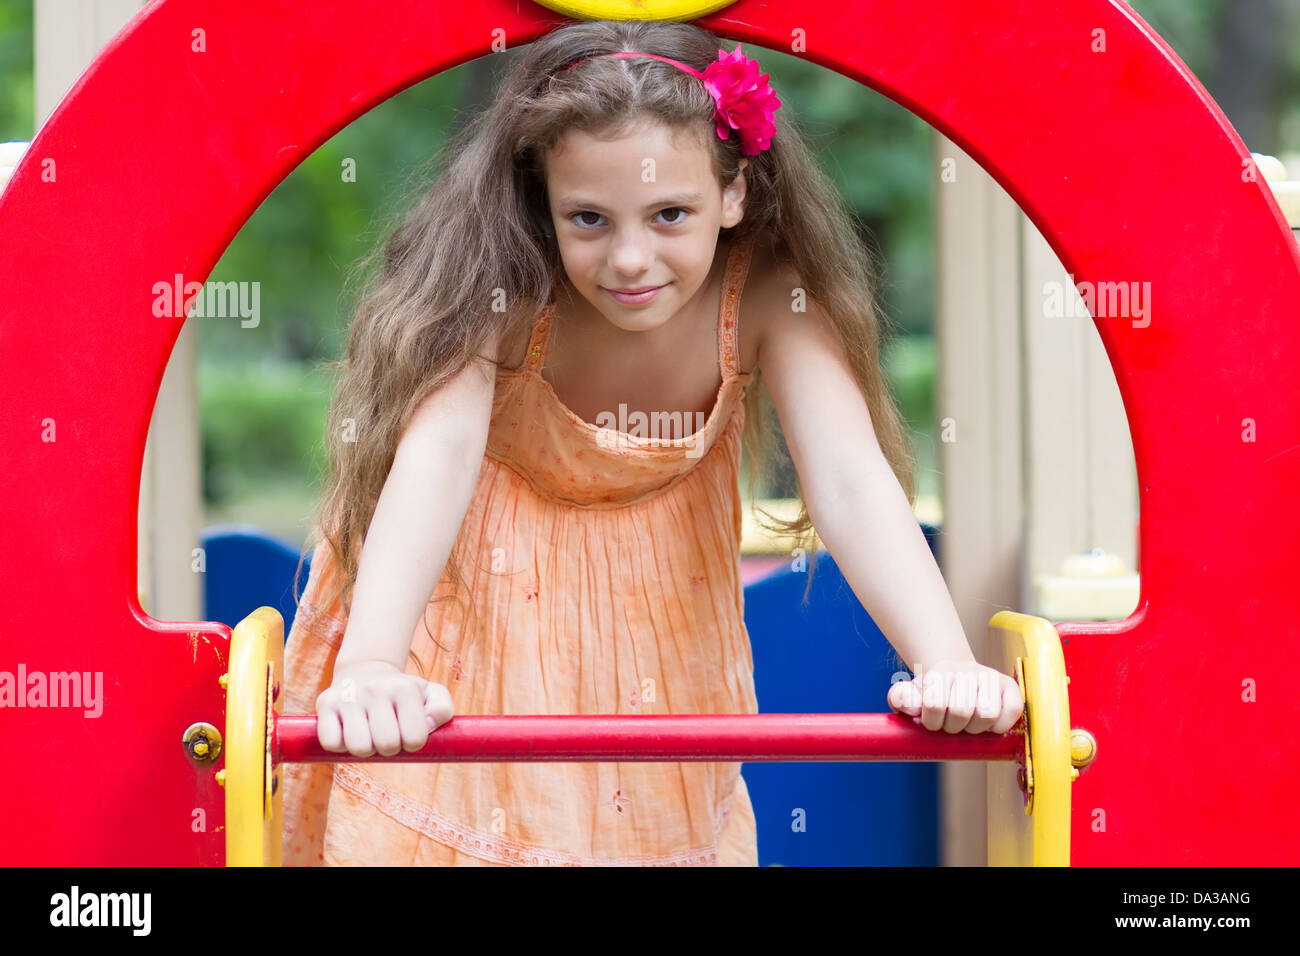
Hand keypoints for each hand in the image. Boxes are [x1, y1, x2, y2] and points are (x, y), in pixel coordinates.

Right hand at [316, 659, 454, 756]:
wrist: (365, 671)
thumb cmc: (402, 692)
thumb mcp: (430, 694)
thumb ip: (442, 709)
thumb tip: (428, 725)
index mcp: (404, 688)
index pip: (414, 739)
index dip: (413, 745)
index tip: (408, 734)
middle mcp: (375, 689)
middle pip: (387, 745)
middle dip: (390, 749)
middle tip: (387, 735)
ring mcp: (348, 695)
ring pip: (359, 747)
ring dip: (365, 750)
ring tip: (369, 734)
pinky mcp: (325, 703)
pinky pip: (332, 743)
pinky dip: (340, 746)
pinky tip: (348, 732)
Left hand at [887, 658, 1023, 734]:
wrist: (953, 674)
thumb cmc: (930, 692)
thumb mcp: (910, 693)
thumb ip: (900, 698)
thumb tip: (910, 705)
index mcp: (940, 672)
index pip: (934, 704)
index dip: (932, 721)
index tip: (932, 721)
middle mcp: (967, 671)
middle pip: (961, 712)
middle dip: (952, 727)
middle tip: (950, 724)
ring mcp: (990, 678)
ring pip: (987, 714)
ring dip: (976, 728)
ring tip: (968, 724)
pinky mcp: (1009, 688)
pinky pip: (1011, 711)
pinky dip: (1001, 725)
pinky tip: (990, 726)